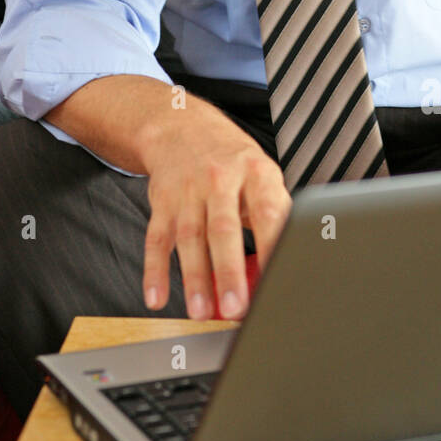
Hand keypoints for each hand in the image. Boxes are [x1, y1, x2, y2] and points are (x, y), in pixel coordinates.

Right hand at [140, 107, 290, 321]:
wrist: (182, 128)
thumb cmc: (232, 163)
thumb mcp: (261, 177)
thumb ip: (274, 218)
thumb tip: (286, 267)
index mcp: (255, 173)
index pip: (267, 212)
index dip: (272, 247)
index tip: (277, 281)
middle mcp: (220, 179)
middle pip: (223, 228)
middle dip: (228, 271)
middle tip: (234, 308)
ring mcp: (187, 190)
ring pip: (189, 237)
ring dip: (194, 278)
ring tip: (200, 312)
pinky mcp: (162, 202)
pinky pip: (156, 239)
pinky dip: (154, 271)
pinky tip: (156, 297)